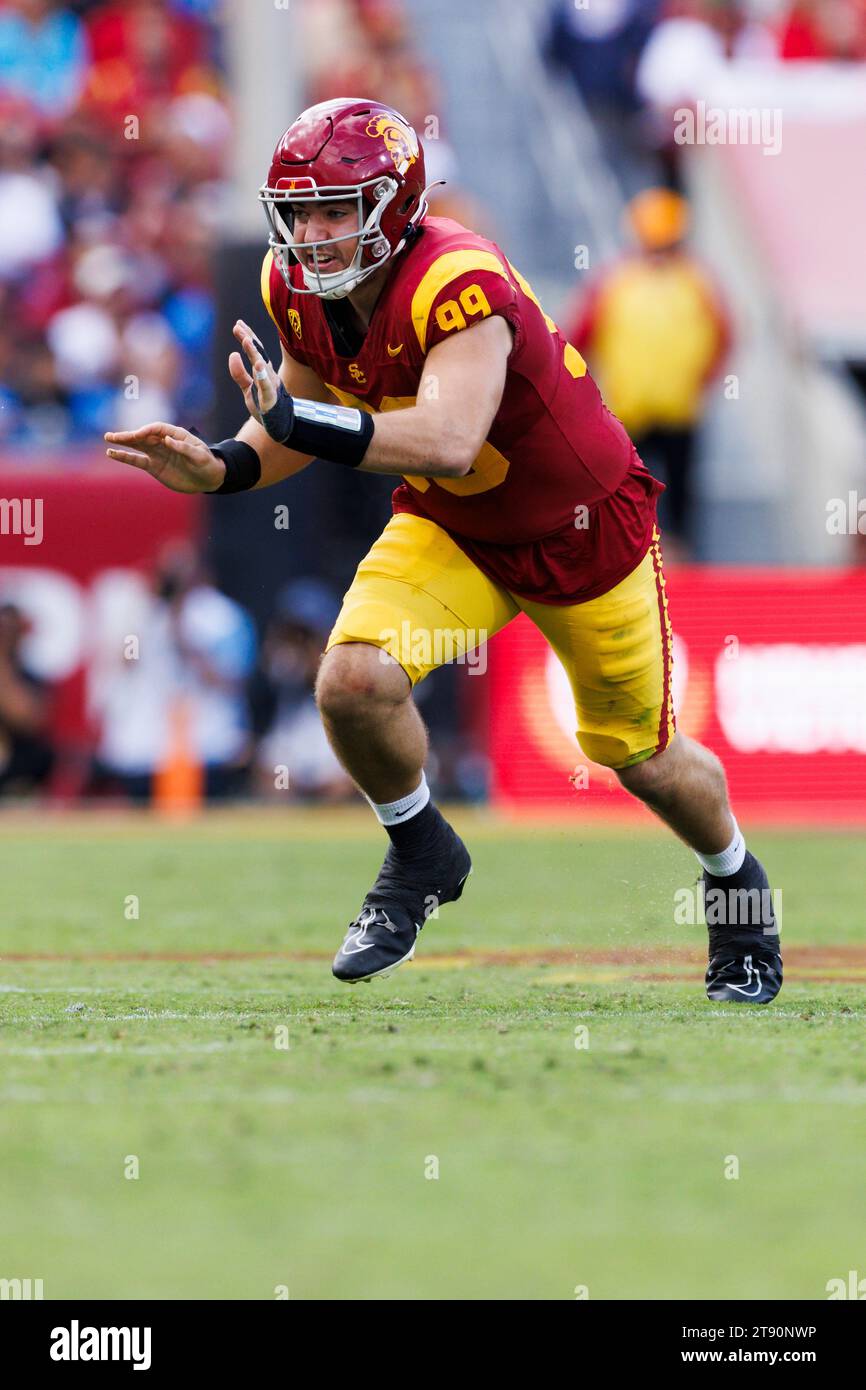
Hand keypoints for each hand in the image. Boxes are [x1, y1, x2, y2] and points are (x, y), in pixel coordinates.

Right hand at [104, 423, 225, 492]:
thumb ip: (184, 448)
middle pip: (143, 436)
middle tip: (112, 435)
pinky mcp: (153, 466)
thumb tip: (167, 440)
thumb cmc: (207, 464)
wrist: (208, 479)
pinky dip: (125, 457)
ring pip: (137, 446)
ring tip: (108, 438)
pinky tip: (113, 454)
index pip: (157, 429)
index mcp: (176, 435)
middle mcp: (163, 442)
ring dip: (123, 442)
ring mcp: (157, 454)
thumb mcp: (199, 456)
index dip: (147, 431)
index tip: (138, 434)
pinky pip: (137, 460)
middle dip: (129, 436)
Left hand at [229, 319, 280, 424]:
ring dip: (254, 353)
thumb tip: (232, 354)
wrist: (280, 425)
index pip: (255, 350)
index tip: (238, 324)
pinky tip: (258, 365)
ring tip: (246, 340)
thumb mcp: (247, 388)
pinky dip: (263, 376)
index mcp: (262, 371)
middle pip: (258, 353)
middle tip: (238, 326)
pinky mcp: (270, 397)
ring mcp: (270, 385)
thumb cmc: (265, 405)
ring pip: (262, 366)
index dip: (247, 337)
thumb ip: (239, 373)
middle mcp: (268, 374)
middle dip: (249, 339)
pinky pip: (266, 385)